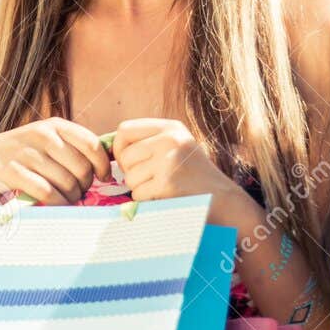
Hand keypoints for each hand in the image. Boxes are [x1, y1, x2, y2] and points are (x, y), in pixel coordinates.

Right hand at [0, 118, 111, 205]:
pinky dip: (56, 203)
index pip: (92, 145)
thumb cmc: (21, 157)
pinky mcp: (12, 171)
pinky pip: (47, 192)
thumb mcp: (46, 144)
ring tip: (68, 201)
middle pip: (82, 168)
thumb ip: (74, 150)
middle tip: (79, 194)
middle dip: (85, 186)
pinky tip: (56, 206)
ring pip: (66, 182)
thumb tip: (108, 165)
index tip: (102, 178)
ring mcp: (26, 153)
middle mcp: (41, 135)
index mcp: (54, 126)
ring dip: (71, 198)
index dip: (102, 166)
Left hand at [113, 119, 240, 213]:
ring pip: (129, 178)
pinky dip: (147, 201)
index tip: (126, 161)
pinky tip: (165, 197)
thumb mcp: (176, 146)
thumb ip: (148, 142)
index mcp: (170, 128)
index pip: (124, 130)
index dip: (119, 148)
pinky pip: (138, 195)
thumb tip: (106, 147)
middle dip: (130, 173)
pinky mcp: (167, 184)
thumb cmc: (194, 174)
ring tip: (162, 187)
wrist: (223, 198)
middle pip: (125, 157)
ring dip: (140, 188)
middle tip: (150, 179)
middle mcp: (169, 141)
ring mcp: (168, 162)